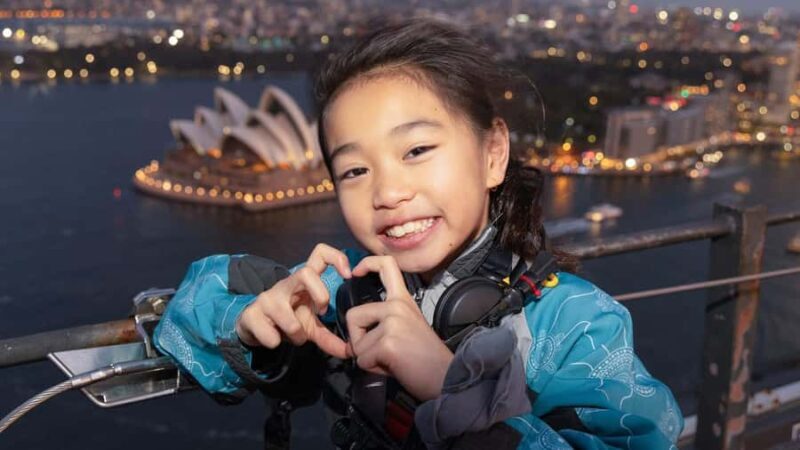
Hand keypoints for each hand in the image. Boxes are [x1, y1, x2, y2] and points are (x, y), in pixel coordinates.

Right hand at [235, 243, 350, 358]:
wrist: (254, 328)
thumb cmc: (288, 320)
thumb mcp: (311, 327)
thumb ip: (330, 337)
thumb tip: (350, 352)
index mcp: (303, 282)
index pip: (320, 253)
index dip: (337, 258)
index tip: (348, 276)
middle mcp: (285, 284)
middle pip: (305, 272)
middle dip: (320, 294)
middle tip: (322, 312)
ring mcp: (267, 298)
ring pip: (290, 319)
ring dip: (297, 335)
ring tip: (295, 336)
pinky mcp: (251, 314)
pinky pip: (271, 336)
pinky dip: (276, 342)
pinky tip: (273, 339)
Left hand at [345, 256, 453, 400]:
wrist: (446, 377)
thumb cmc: (426, 359)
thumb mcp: (406, 329)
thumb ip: (382, 323)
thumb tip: (353, 338)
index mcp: (403, 300)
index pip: (386, 265)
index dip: (367, 264)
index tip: (356, 272)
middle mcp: (397, 306)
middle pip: (353, 316)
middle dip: (358, 340)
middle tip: (381, 352)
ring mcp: (393, 322)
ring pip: (357, 343)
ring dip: (368, 358)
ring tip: (392, 360)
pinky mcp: (388, 342)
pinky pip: (362, 359)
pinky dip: (373, 369)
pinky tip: (394, 367)